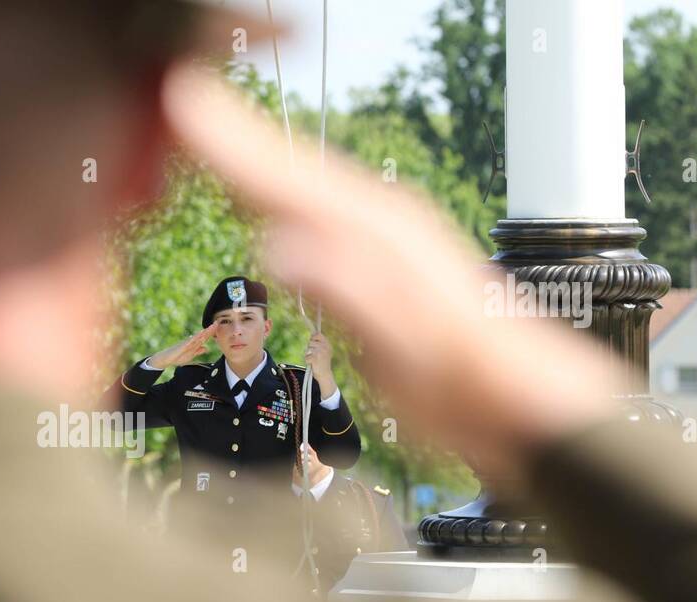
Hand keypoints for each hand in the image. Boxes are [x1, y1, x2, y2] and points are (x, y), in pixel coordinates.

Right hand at [148, 325, 217, 368]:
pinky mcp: (183, 345)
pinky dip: (196, 337)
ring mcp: (187, 343)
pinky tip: (200, 334)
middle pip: (203, 334)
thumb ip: (198, 351)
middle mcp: (191, 341)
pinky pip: (190, 341)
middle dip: (210, 329)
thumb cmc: (178, 357)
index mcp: (194, 344)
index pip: (204, 337)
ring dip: (205, 331)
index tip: (218, 327)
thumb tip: (206, 348)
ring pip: (198, 336)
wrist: (167, 359)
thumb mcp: (191, 355)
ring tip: (211, 326)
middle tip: (217, 322)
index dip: (211, 332)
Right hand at [160, 66, 621, 478]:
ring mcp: (377, 243)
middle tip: (176, 104)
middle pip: (290, 169)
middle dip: (233, 138)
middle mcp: (379, 225)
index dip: (233, 144)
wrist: (520, 403)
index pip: (291, 178)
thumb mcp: (411, 345)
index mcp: (383, 235)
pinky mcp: (371, 267)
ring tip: (202, 134)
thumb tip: (280, 245)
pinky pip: (310, 218)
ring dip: (250, 162)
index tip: (186, 104)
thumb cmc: (472, 381)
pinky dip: (274, 200)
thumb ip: (351, 291)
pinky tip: (258, 203)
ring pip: (299, 189)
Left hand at [304, 331, 335, 393]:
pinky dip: (307, 361)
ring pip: (307, 349)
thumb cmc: (322, 363)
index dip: (313, 337)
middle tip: (314, 355)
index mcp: (328, 345)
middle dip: (309, 348)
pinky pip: (306, 357)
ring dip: (308, 355)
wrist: (325, 375)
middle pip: (310, 342)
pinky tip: (312, 364)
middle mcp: (325, 347)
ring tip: (313, 360)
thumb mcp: (324, 352)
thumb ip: (319, 344)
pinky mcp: (315, 358)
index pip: (318, 335)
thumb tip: (311, 335)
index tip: (312, 341)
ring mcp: (320, 352)